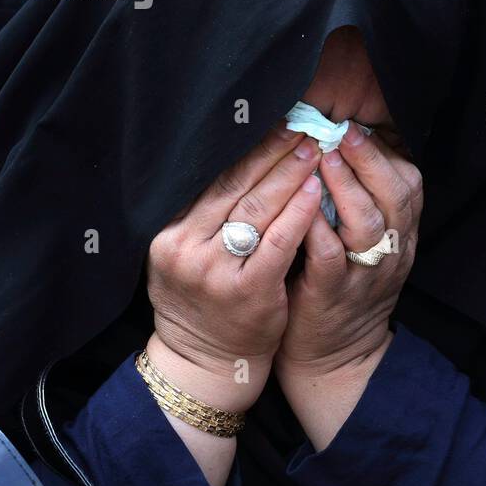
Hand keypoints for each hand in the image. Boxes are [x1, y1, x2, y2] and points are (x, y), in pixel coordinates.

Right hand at [146, 123, 324, 411]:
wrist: (205, 361)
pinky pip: (278, 241)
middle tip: (302, 127)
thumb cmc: (204, 301)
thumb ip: (202, 215)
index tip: (274, 123)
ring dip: (290, 173)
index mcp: (168, 233)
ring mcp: (215, 271)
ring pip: (258, 209)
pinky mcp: (247, 291)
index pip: (212, 179)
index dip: (246, 150)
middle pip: (236, 187)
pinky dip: (299, 212)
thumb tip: (239, 158)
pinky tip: (317, 189)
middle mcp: (185, 248)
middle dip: (272, 153)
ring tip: (314, 149)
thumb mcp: (186, 255)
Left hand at [275, 122, 421, 448]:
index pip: (409, 182)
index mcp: (400, 234)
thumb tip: (340, 145)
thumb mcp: (367, 243)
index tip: (359, 124)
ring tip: (324, 156)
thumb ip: (362, 201)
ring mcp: (363, 274)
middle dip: (369, 158)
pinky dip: (317, 228)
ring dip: (346, 186)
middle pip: (394, 195)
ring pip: (366, 223)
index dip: (387, 152)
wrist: (336, 356)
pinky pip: (329, 257)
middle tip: (342, 130)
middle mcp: (390, 250)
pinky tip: (300, 206)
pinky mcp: (332, 295)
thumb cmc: (342, 286)